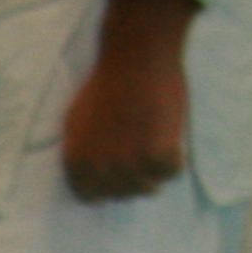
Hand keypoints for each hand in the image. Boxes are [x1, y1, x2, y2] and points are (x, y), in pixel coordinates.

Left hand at [60, 0, 195, 203]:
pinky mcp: (157, 154)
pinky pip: (171, 172)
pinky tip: (171, 138)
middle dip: (134, 178)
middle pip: (122, 194)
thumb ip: (82, 150)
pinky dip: (175, 158)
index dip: (106, 186)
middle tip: (144, 154)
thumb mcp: (77, 119)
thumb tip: (91, 174)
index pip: (90, 196)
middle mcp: (100, 167)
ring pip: (149, 187)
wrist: (135, 56)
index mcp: (76, 159)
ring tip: (156, 142)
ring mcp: (128, 163)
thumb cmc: (108, 82)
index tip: (119, 175)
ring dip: (155, 169)